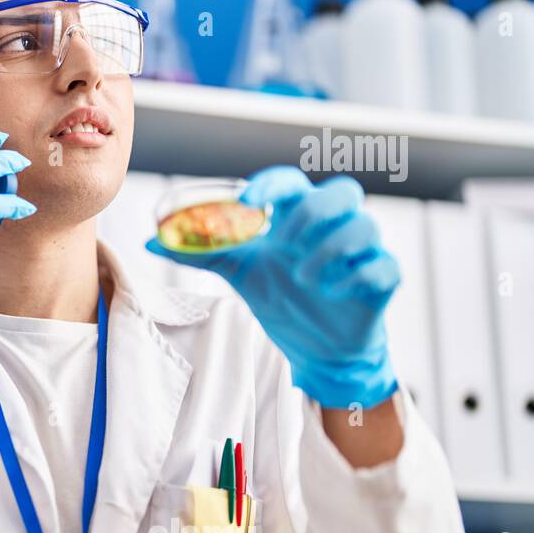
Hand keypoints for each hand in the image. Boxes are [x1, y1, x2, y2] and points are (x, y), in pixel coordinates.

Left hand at [145, 166, 400, 408]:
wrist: (316, 349)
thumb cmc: (282, 297)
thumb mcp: (238, 273)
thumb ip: (200, 253)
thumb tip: (151, 239)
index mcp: (300, 218)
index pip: (292, 183)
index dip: (273, 184)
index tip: (250, 200)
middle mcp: (334, 229)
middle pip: (342, 192)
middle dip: (312, 213)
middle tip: (284, 242)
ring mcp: (362, 253)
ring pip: (365, 225)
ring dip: (331, 248)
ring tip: (303, 276)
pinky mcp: (382, 280)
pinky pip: (382, 266)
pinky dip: (354, 277)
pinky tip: (329, 292)